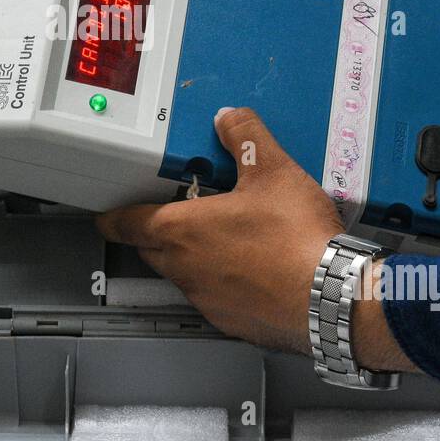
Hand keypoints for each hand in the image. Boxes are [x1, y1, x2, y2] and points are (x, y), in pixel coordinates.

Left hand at [95, 107, 341, 353]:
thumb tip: (230, 118)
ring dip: (192, 259)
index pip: (128, 224)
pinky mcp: (233, 322)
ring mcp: (207, 300)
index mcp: (181, 230)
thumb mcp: (272, 170)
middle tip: (175, 216)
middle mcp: (186, 269)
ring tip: (223, 239)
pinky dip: (223, 284)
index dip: (114, 217)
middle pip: (152, 250)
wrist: (332, 297)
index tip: (107, 216)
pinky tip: (252, 271)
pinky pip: (214, 299)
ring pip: (183, 276)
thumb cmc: (296, 239)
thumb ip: (245, 137)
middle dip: (156, 234)